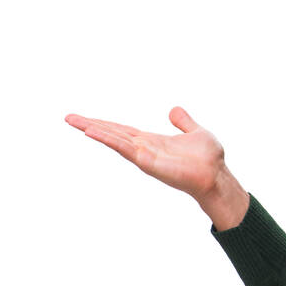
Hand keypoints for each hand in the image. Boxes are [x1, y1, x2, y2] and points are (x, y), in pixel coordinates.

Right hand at [65, 107, 224, 197]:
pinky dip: (109, 140)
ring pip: (114, 139)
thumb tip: (173, 110)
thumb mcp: (195, 132)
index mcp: (152, 141)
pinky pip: (125, 148)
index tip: (85, 118)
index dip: (104, 123)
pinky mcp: (148, 162)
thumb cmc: (209, 159)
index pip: (122, 130)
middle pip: (112, 134)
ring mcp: (144, 156)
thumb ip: (183, 122)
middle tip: (68, 117)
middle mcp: (144, 149)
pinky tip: (93, 132)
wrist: (217, 176)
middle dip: (90, 125)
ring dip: (94, 130)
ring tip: (74, 121)